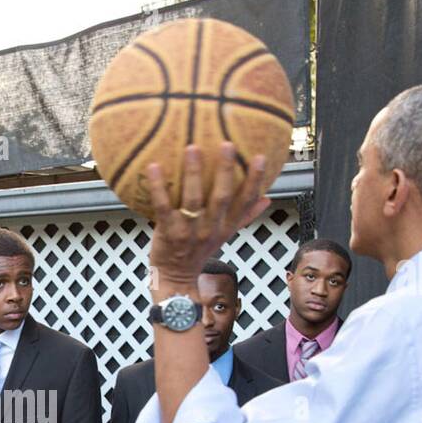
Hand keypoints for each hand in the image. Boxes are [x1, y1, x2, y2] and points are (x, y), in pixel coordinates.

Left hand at [146, 143, 270, 290]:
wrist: (176, 278)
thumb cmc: (199, 251)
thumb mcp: (225, 235)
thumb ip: (245, 216)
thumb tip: (267, 198)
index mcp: (226, 226)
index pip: (246, 202)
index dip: (254, 181)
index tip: (260, 158)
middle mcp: (210, 228)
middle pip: (222, 197)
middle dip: (225, 170)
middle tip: (227, 144)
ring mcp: (189, 231)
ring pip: (193, 199)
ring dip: (192, 172)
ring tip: (192, 148)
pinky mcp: (167, 232)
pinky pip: (162, 206)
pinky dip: (158, 187)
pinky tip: (154, 167)